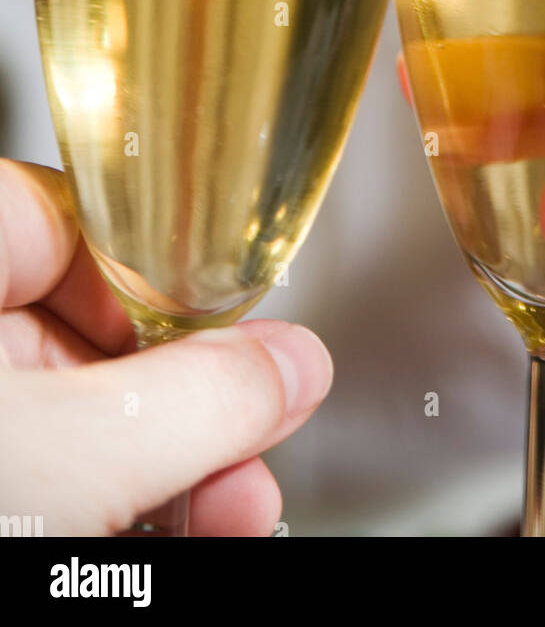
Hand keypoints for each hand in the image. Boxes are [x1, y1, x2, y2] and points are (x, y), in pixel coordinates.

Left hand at [0, 159, 331, 534]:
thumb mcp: (80, 448)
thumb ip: (202, 394)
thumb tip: (293, 361)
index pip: (68, 219)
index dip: (158, 272)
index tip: (218, 328)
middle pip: (85, 330)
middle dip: (189, 396)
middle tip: (253, 425)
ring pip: (73, 418)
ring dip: (176, 462)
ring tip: (239, 502)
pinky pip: (48, 478)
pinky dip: (119, 503)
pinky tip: (186, 528)